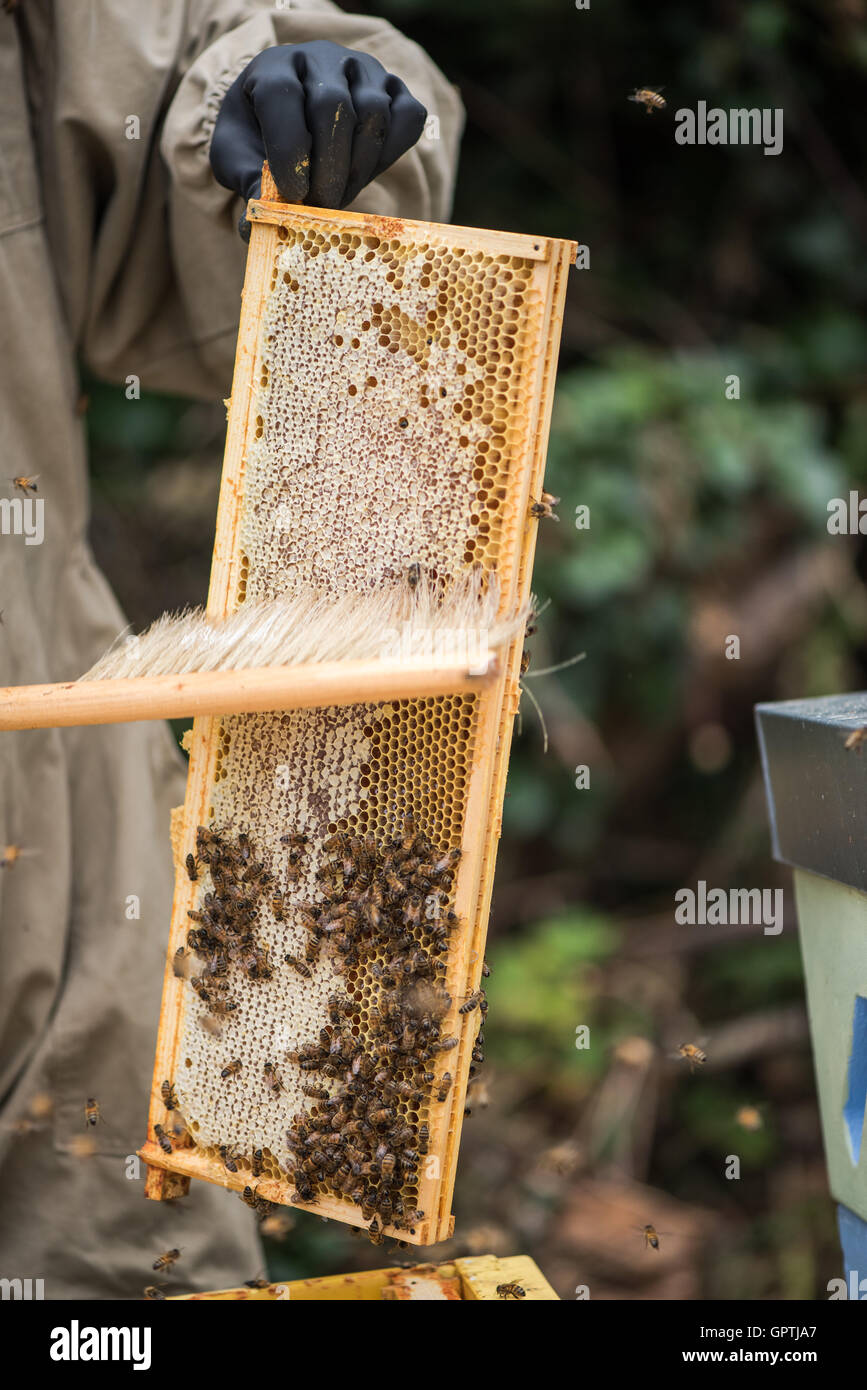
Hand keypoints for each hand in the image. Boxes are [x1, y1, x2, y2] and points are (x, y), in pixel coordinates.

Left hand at [210, 40, 426, 236]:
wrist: (293, 122)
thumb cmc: (259, 139)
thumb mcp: (239, 158)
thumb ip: (248, 182)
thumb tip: (260, 224)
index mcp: (273, 67)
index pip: (282, 94)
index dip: (289, 149)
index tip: (292, 194)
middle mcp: (320, 58)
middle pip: (334, 107)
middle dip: (329, 170)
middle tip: (321, 208)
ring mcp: (362, 69)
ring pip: (374, 114)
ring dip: (359, 168)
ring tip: (339, 196)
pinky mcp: (394, 87)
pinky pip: (408, 117)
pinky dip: (393, 153)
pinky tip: (367, 172)